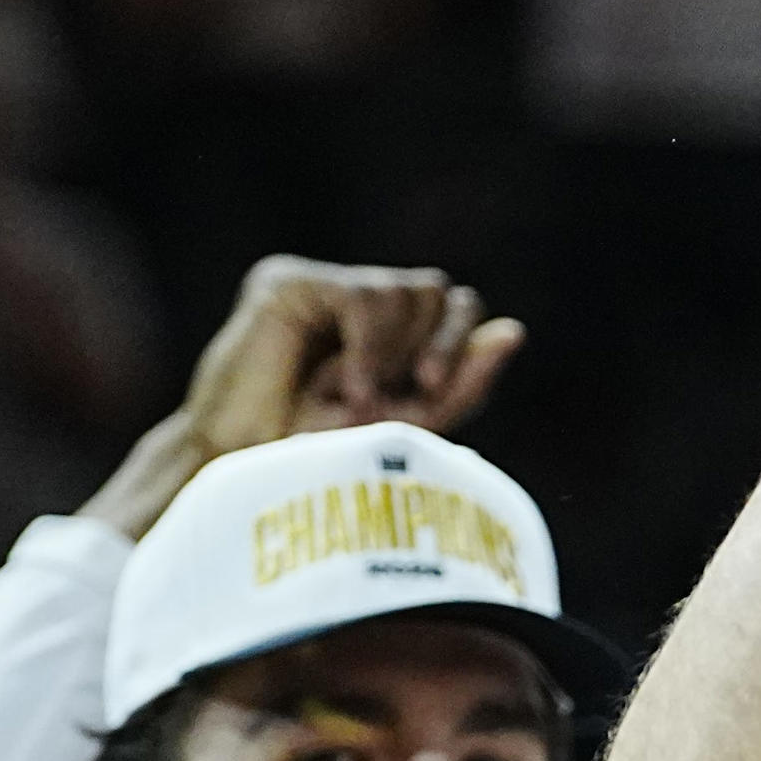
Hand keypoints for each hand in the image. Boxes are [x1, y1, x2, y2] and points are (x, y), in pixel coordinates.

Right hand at [84, 258, 527, 538]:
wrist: (245, 477)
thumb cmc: (317, 462)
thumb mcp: (405, 427)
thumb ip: (459, 381)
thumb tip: (515, 329)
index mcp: (387, 335)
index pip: (454, 306)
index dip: (460, 341)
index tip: (434, 388)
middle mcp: (355, 304)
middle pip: (438, 292)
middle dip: (434, 348)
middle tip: (403, 398)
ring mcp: (320, 289)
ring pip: (406, 289)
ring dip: (395, 356)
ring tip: (358, 401)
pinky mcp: (287, 283)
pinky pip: (364, 295)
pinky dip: (370, 347)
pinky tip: (346, 385)